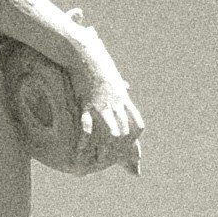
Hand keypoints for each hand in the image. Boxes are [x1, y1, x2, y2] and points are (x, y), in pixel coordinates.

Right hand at [72, 55, 142, 174]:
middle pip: (126, 132)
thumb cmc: (98, 62)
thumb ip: (119, 85)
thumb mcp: (113, 74)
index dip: (136, 139)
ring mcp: (102, 105)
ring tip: (101, 162)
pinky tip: (80, 151)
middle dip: (122, 150)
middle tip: (114, 162)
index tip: (134, 152)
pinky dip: (84, 141)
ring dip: (107, 150)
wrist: (85, 54)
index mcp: (123, 97)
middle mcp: (116, 103)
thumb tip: (127, 86)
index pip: (137, 122)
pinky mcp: (87, 104)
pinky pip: (88, 128)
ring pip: (112, 133)